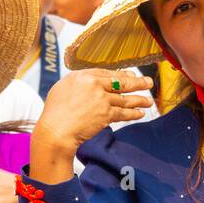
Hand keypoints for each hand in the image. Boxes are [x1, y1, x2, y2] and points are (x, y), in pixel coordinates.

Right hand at [32, 69, 154, 177]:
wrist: (55, 130)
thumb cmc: (54, 112)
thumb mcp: (62, 88)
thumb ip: (78, 83)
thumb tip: (89, 83)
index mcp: (82, 75)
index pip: (107, 72)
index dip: (121, 74)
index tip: (130, 75)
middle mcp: (94, 84)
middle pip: (121, 82)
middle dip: (138, 82)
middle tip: (148, 82)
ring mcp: (102, 99)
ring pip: (125, 98)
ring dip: (140, 99)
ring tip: (149, 100)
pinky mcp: (106, 114)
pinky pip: (124, 113)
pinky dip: (134, 113)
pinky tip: (141, 112)